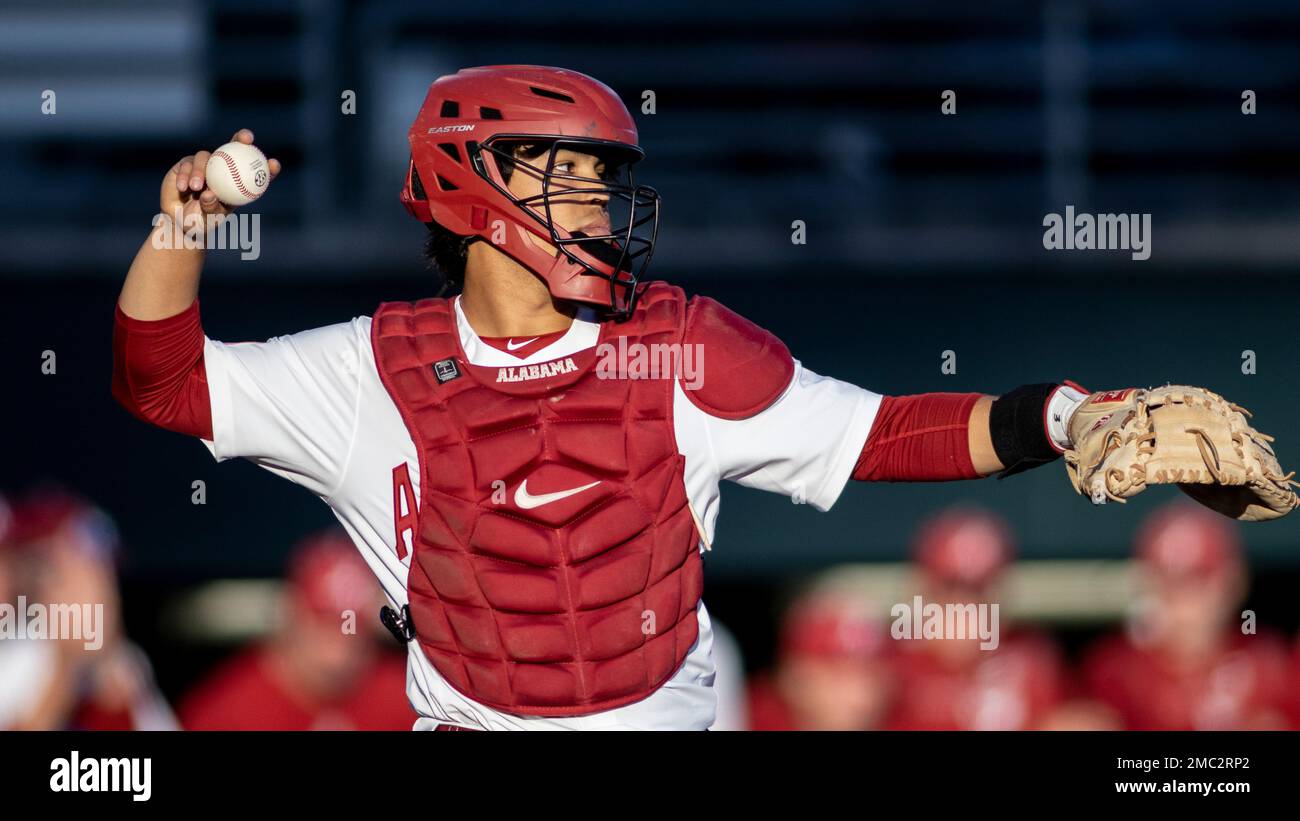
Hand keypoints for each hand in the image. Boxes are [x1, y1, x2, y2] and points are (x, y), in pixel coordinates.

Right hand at [159, 128, 281, 224]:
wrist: (178, 221)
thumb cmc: (200, 222)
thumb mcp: (208, 220)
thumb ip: (211, 208)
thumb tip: (209, 194)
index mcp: (237, 185)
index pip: (256, 174)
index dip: (268, 167)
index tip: (274, 164)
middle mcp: (222, 170)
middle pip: (234, 148)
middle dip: (241, 138)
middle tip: (245, 139)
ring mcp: (204, 165)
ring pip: (206, 157)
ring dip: (201, 170)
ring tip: (197, 187)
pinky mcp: (186, 164)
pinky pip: (187, 165)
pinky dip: (185, 176)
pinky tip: (184, 187)